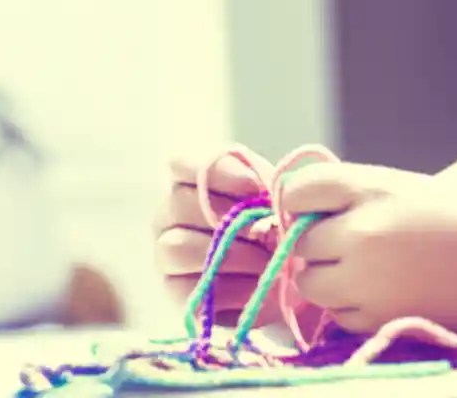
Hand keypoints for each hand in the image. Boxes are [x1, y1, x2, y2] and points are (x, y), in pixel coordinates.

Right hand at [154, 150, 290, 326]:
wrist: (290, 277)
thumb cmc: (277, 228)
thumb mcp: (276, 200)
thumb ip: (266, 188)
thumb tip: (262, 193)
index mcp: (189, 182)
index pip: (180, 163)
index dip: (217, 172)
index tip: (256, 186)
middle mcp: (169, 214)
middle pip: (179, 203)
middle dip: (230, 217)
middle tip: (268, 231)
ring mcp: (166, 254)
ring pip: (178, 247)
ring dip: (229, 254)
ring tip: (267, 262)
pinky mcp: (176, 292)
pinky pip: (190, 288)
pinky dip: (230, 288)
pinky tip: (257, 288)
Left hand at [283, 163, 456, 335]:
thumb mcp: (401, 189)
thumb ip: (347, 197)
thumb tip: (288, 213)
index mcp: (369, 189)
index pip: (296, 191)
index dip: (299, 203)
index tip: (313, 212)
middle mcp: (362, 232)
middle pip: (301, 242)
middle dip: (318, 246)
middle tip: (354, 246)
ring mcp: (368, 280)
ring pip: (311, 284)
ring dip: (329, 280)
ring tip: (371, 271)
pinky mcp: (379, 319)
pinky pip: (338, 316)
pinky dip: (352, 308)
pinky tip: (388, 293)